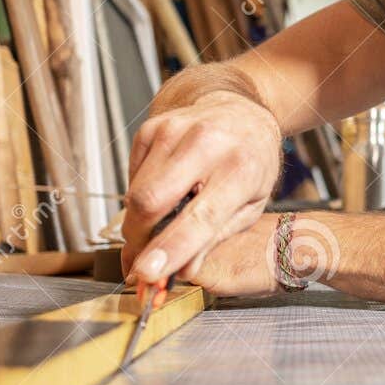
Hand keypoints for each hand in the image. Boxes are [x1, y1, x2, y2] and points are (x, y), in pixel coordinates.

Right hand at [122, 90, 281, 285]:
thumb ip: (216, 239)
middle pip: (150, 201)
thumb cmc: (251, 161)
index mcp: (240, 169)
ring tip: (160, 223)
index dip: (170, 248)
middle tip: (144, 258)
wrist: (240, 112)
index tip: (147, 272)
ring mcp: (174, 131)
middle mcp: (205, 144)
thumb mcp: (251, 205)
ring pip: (135, 192)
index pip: (199, 217)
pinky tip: (164, 191)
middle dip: (139, 239)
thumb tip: (181, 271)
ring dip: (139, 220)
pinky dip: (141, 195)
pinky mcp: (152, 128)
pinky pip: (132, 177)